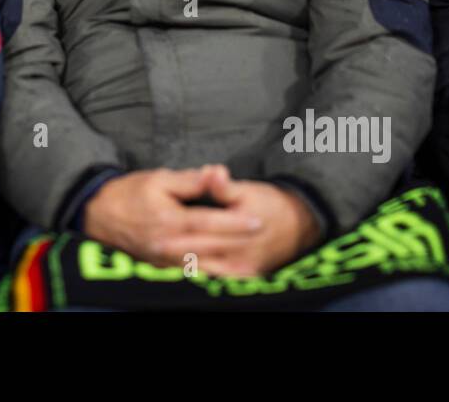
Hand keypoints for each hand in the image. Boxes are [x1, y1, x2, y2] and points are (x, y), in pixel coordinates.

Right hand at [82, 166, 261, 267]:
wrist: (98, 214)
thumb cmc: (129, 192)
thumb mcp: (158, 178)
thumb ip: (190, 181)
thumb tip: (216, 174)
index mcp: (169, 221)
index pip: (210, 223)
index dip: (236, 223)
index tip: (258, 221)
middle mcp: (168, 245)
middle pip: (212, 247)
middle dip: (239, 243)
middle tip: (263, 238)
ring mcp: (164, 260)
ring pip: (203, 266)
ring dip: (228, 263)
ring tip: (252, 259)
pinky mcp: (160, 267)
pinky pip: (191, 272)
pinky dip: (211, 272)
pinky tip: (226, 269)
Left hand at [153, 168, 321, 276]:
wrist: (299, 225)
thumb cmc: (270, 203)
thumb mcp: (248, 190)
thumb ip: (224, 187)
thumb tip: (211, 171)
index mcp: (239, 229)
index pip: (202, 231)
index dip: (178, 233)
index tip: (155, 231)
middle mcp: (241, 254)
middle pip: (200, 252)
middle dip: (174, 250)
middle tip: (149, 245)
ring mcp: (243, 269)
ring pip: (205, 267)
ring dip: (181, 262)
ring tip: (157, 256)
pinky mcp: (244, 276)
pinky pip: (215, 275)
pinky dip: (197, 270)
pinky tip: (179, 264)